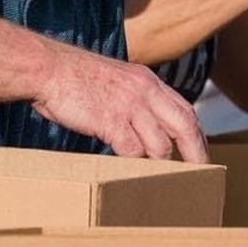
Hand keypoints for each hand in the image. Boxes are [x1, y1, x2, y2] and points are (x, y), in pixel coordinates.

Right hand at [32, 43, 207, 162]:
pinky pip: (133, 151)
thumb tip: (148, 127)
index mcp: (148, 81)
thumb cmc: (74, 77)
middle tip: (200, 172)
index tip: (200, 151)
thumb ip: (136, 98)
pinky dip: (133, 164)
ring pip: (160, 145)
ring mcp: (130, 106)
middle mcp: (145, 92)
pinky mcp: (111, 122)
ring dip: (159, 163)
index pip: (185, 109)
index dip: (196, 134)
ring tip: (159, 177)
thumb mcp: (117, 79)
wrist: (47, 68)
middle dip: (196, 152)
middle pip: (185, 126)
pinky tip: (128, 170)